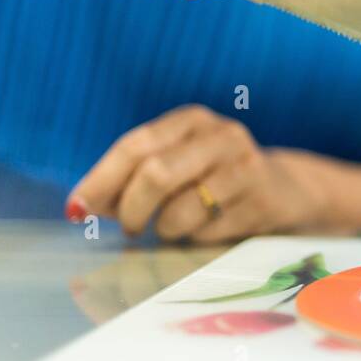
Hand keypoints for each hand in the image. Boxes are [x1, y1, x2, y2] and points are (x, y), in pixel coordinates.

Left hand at [66, 105, 342, 242]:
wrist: (284, 191)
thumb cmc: (214, 181)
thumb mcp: (175, 169)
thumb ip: (129, 182)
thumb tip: (81, 207)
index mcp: (189, 121)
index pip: (134, 146)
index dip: (100, 180)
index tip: (76, 210)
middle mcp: (219, 134)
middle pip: (155, 174)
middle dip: (132, 210)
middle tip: (130, 229)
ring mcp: (244, 164)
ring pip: (181, 210)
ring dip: (167, 230)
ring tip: (176, 229)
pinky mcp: (261, 197)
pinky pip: (209, 231)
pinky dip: (197, 240)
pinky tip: (209, 230)